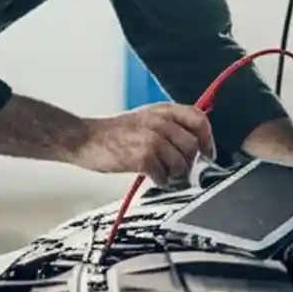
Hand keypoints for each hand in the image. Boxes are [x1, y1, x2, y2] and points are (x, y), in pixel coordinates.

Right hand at [74, 103, 215, 184]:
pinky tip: (151, 177)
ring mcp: (151, 139)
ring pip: (180, 163)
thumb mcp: (145, 119)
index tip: (207, 153)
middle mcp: (160, 122)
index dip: (207, 139)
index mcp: (162, 110)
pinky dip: (160, 181)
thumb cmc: (114, 133)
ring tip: (162, 174)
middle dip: (188, 163)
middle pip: (192, 146)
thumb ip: (169, 126)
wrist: (85, 139)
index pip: (199, 119)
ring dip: (174, 174)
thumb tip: (193, 144)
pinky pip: (164, 176)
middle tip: (179, 170)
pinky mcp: (142, 157)